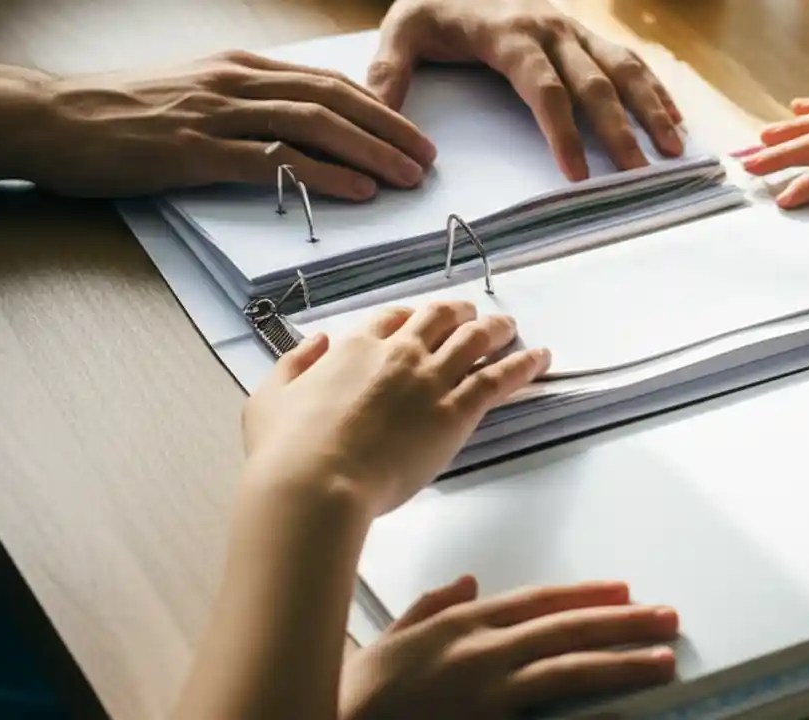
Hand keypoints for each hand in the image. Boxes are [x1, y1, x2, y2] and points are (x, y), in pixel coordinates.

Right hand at [21, 51, 435, 198]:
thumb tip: (297, 127)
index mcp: (240, 67)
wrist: (51, 117)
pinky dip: (322, 176)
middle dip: (389, 129)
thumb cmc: (123, 112)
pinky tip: (356, 192)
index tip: (412, 132)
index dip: (378, 107)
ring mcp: (216, 115)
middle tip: (427, 158)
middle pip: (333, 100)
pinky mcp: (195, 152)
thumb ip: (245, 104)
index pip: (326, 82)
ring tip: (407, 177)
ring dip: (369, 152)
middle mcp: (236, 83)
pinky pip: (273, 162)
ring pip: (313, 126)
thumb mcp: (194, 93)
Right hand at [242, 301, 550, 514]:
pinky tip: (540, 356)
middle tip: (472, 314)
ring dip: (494, 329)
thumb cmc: (286, 451)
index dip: (410, 315)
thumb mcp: (268, 399)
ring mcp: (430, 380)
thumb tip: (316, 344)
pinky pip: (499, 378)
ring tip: (509, 325)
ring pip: (474, 341)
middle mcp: (398, 354)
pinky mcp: (456, 411)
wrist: (316, 483)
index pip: (391, 318)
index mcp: (354, 348)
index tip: (420, 317)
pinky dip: (523, 363)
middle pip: (439, 318)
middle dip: (458, 313)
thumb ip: (293, 365)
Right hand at [340, 576, 677, 718]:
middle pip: (566, 628)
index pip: (538, 602)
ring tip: (662, 657)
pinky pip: (548, 713)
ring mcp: (487, 690)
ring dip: (620, 660)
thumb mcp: (390, 642)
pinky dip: (585, 710)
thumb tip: (469, 580)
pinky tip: (618, 710)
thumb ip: (431, 608)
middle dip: (621, 622)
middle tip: (666, 617)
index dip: (585, 596)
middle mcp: (480, 649)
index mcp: (460, 624)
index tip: (623, 591)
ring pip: (568, 667)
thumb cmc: (356, 698)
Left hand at [369, 0, 683, 180]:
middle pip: (594, 84)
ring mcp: (574, 30)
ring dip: (651, 108)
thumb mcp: (402, 30)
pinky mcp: (585, 34)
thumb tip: (378, 115)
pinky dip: (654, 89)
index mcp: (510, 34)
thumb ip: (390, 72)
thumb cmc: (434, 4)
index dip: (562, 131)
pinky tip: (673, 119)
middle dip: (619, 131)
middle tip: (638, 174)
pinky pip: (628, 59)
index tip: (577, 173)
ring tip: (674, 147)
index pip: (544, 88)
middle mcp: (551, 29)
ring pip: (622, 68)